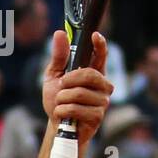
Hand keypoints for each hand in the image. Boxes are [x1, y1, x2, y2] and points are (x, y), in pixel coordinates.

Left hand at [42, 29, 111, 143]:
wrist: (57, 123)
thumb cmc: (58, 99)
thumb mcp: (54, 77)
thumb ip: (59, 57)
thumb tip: (60, 33)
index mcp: (93, 73)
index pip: (100, 57)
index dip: (100, 46)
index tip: (94, 35)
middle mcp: (103, 86)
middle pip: (89, 75)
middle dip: (68, 81)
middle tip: (61, 88)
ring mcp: (103, 101)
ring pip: (79, 94)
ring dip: (62, 99)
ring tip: (62, 104)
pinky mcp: (98, 116)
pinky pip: (75, 109)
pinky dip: (62, 111)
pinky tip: (64, 115)